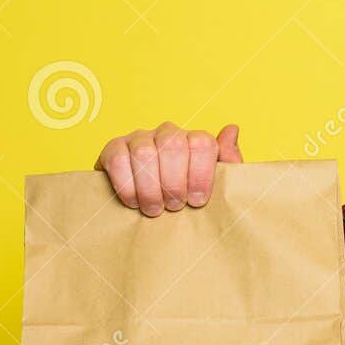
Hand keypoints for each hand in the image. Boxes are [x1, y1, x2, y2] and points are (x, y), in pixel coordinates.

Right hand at [94, 121, 242, 215]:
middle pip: (174, 146)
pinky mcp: (113, 149)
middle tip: (174, 206)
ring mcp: (139, 138)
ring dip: (150, 187)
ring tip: (155, 209)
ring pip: (144, 152)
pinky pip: (117, 159)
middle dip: (175, 183)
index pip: (202, 143)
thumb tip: (232, 129)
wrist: (152, 215)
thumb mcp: (214, 187)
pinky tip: (134, 202)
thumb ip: (227, 161)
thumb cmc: (186, 200)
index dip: (200, 174)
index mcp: (193, 140)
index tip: (197, 201)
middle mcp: (167, 133)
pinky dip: (127, 185)